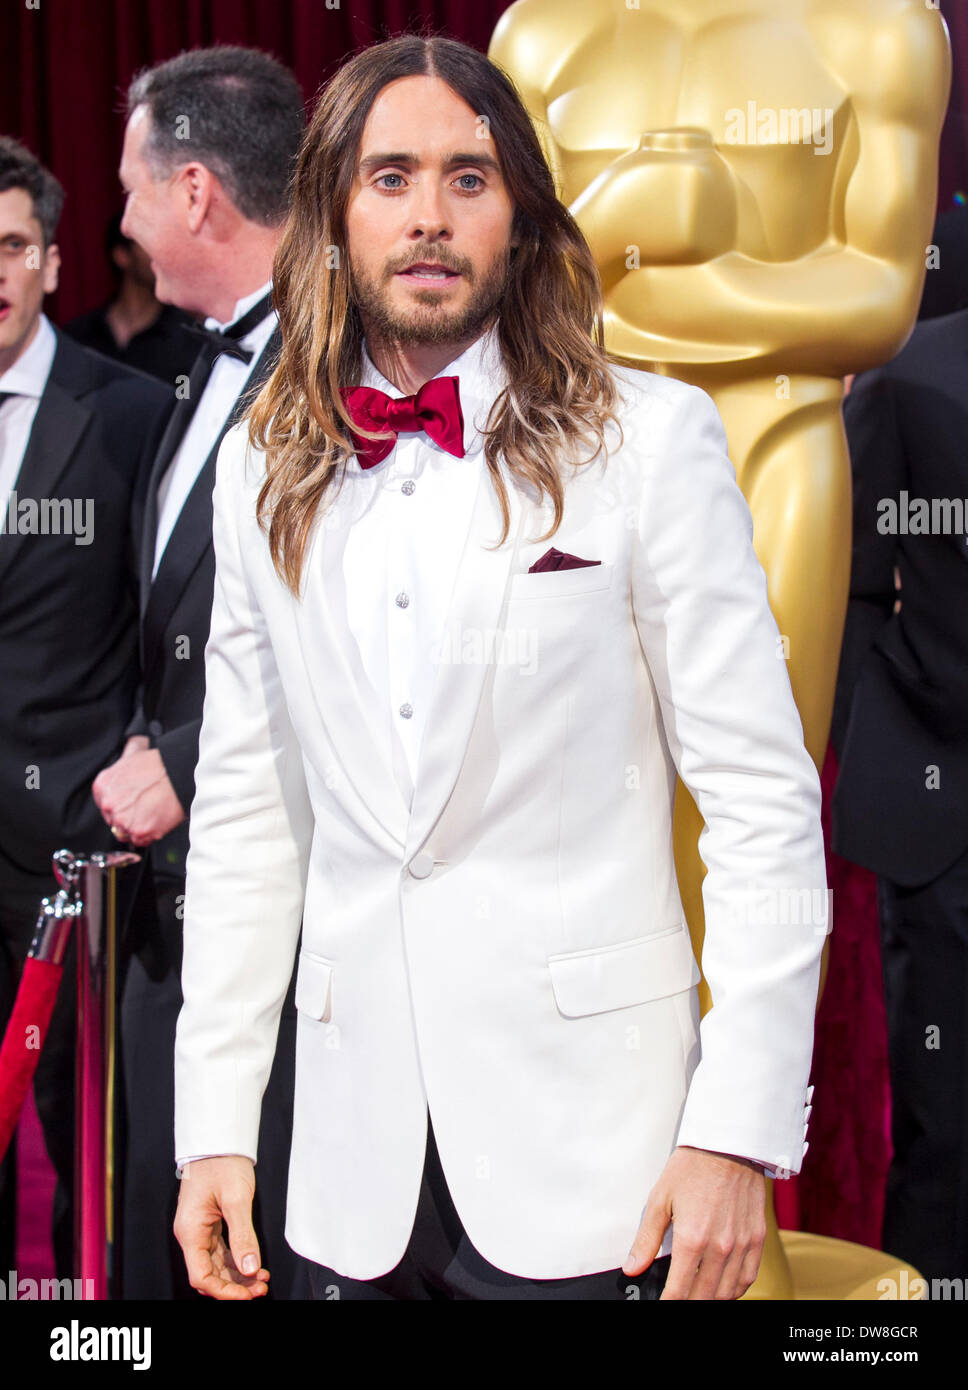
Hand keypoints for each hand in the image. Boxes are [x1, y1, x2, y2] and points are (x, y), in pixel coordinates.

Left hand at [92, 745, 184, 846]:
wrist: (178, 774)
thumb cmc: (159, 766)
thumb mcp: (129, 762)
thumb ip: (118, 779)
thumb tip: (120, 783)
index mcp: (103, 786)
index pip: (103, 806)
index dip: (118, 807)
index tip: (128, 806)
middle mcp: (109, 805)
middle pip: (113, 821)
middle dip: (127, 818)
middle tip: (144, 808)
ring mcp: (123, 820)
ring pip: (125, 833)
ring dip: (137, 827)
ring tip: (153, 813)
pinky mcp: (139, 832)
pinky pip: (140, 841)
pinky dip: (149, 835)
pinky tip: (157, 821)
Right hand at [173, 1156, 268, 1299]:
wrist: (219, 1139)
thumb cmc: (222, 1162)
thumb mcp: (236, 1199)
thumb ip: (243, 1236)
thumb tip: (250, 1268)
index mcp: (190, 1231)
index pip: (202, 1276)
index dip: (223, 1291)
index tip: (246, 1295)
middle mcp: (192, 1233)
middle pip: (209, 1274)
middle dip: (234, 1286)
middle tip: (260, 1289)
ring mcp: (200, 1229)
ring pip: (216, 1265)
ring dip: (237, 1276)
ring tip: (261, 1280)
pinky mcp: (209, 1223)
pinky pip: (221, 1251)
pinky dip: (236, 1260)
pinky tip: (253, 1264)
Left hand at [623, 1145, 766, 1299]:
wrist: (728, 1145)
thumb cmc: (693, 1167)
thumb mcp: (660, 1199)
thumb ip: (647, 1239)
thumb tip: (632, 1268)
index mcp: (693, 1239)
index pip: (679, 1291)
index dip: (668, 1303)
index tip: (662, 1304)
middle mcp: (720, 1247)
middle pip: (704, 1296)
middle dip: (688, 1302)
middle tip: (678, 1298)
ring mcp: (742, 1244)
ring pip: (727, 1292)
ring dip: (711, 1298)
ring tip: (697, 1295)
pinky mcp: (757, 1238)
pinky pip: (748, 1277)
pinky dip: (735, 1289)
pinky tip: (723, 1287)